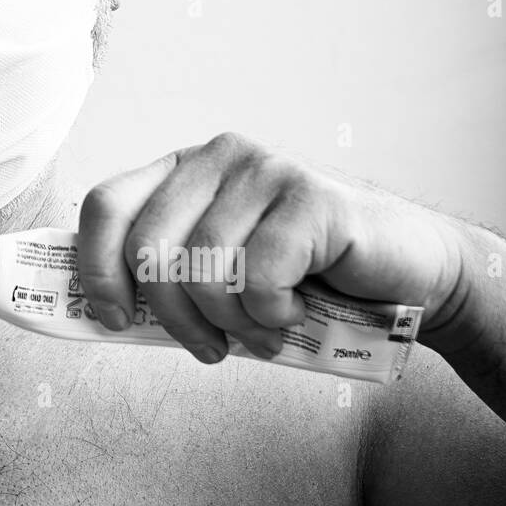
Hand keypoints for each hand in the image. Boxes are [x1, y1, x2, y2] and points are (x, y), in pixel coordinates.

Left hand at [77, 132, 462, 363]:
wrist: (408, 270)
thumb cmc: (303, 278)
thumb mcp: (219, 272)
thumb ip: (167, 277)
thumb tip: (103, 311)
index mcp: (181, 170)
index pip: (106, 205)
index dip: (96, 267)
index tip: (114, 318)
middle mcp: (216, 158)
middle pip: (148, 247)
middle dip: (172, 317)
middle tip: (209, 348)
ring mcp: (264, 170)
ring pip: (202, 268)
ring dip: (231, 324)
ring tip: (262, 333)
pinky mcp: (310, 196)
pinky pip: (258, 275)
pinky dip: (271, 315)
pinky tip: (296, 311)